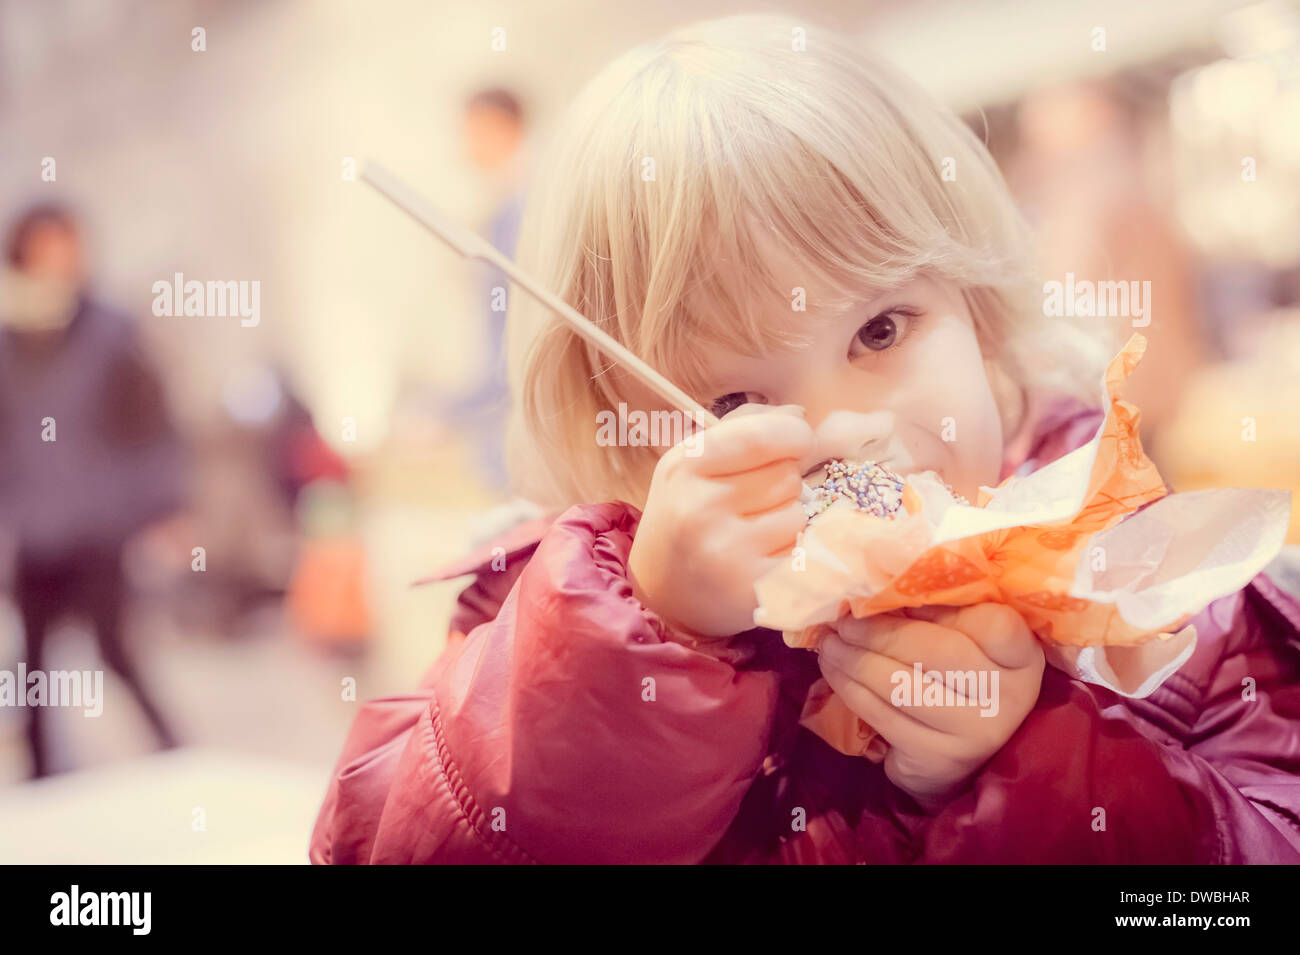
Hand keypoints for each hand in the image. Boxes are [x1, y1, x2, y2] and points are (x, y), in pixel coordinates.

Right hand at [628, 404, 814, 638]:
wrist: (660, 591)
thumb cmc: (685, 515)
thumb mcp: (695, 461)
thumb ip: (745, 428)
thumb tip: (799, 414)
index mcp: (685, 465)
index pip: (763, 436)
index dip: (794, 435)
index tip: (798, 443)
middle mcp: (700, 507)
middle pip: (787, 475)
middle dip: (783, 485)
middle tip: (752, 504)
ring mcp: (725, 552)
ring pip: (797, 514)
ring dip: (786, 522)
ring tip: (753, 535)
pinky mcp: (750, 587)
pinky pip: (801, 552)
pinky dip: (792, 554)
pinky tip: (763, 560)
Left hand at [818, 603, 1044, 807]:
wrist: (957, 754)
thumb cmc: (959, 679)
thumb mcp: (969, 642)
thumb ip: (945, 611)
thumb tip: (880, 583)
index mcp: (1021, 656)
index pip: (994, 624)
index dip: (941, 605)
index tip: (897, 595)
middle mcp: (1010, 696)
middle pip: (938, 652)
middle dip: (880, 631)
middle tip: (844, 619)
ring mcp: (976, 731)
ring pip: (902, 685)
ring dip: (854, 659)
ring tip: (829, 642)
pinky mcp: (938, 757)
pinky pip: (883, 715)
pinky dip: (850, 688)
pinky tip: (834, 670)